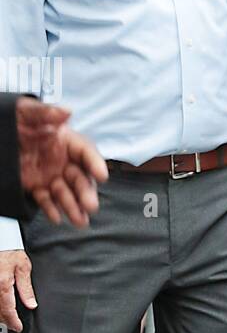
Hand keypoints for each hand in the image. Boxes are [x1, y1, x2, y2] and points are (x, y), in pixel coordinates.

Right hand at [0, 250, 35, 332]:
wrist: (0, 240)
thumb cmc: (9, 250)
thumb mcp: (23, 267)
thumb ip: (26, 288)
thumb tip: (31, 304)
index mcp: (3, 285)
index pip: (7, 311)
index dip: (13, 322)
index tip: (17, 327)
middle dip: (5, 320)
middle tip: (13, 324)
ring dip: (0, 314)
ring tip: (8, 316)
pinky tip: (1, 306)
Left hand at [17, 98, 107, 226]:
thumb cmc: (16, 118)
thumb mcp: (28, 111)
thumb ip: (46, 112)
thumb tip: (66, 112)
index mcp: (66, 140)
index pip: (86, 152)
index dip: (95, 163)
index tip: (102, 175)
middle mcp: (63, 160)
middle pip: (80, 178)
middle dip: (86, 193)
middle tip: (91, 205)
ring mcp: (50, 175)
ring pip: (65, 193)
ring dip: (73, 207)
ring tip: (80, 221)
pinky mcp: (36, 186)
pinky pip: (45, 199)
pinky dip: (50, 209)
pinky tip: (56, 218)